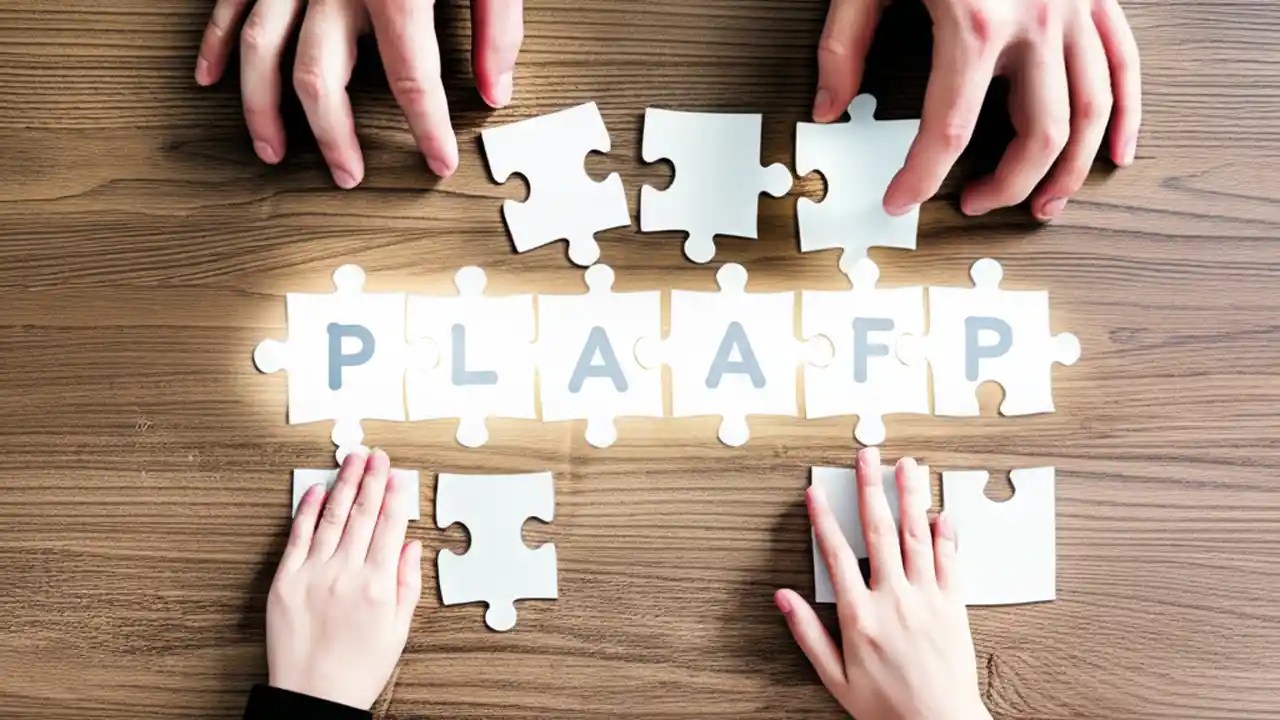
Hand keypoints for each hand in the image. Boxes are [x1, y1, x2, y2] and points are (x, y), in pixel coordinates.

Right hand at [195, 0, 524, 187]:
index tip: (437, 161)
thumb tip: (494, 88)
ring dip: (262, 108)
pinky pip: (230, 3)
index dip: (427, 129)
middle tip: (347, 174)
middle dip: (332, 136)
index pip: (413, 80)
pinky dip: (215, 42)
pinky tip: (212, 79)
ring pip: (261, 51)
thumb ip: (495, 24)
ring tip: (271, 150)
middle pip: (320, 78)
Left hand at [265, 449, 422, 709]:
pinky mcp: (285, 581)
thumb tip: (410, 545)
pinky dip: (308, 510)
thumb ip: (408, 583)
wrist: (314, 696)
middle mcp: (346, 574)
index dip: (395, 494)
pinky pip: (298, 537)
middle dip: (372, 479)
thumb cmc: (359, 669)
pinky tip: (318, 490)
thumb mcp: (398, 629)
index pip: (390, 526)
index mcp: (378, 585)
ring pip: (333, 518)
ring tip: (352, 460)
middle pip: (363, 514)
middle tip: (377, 456)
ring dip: (344, 484)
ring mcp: (313, 575)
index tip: (398, 474)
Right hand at [775, 447, 989, 719]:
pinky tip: (941, 511)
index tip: (815, 491)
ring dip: (910, 496)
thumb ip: (808, 634)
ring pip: (918, 536)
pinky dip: (946, 533)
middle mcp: (895, 599)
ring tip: (906, 466)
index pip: (837, 554)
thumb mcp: (836, 678)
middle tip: (866, 456)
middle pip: (880, 531)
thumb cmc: (888, 707)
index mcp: (860, 616)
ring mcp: (928, 599)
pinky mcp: (954, 605)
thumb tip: (784, 598)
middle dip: (870, 488)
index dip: (823, 518)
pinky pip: (950, 561)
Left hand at [813, 0, 1140, 220]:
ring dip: (1071, 168)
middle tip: (975, 203)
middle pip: (1038, 132)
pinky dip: (1127, 112)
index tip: (903, 199)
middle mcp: (1037, 21)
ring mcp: (1075, 8)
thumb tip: (830, 104)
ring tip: (1047, 205)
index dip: (923, 176)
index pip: (949, 128)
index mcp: (976, 23)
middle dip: (1008, 183)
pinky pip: (1125, 63)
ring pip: (1092, 110)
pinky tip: (1118, 152)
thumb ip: (844, 44)